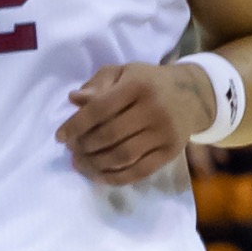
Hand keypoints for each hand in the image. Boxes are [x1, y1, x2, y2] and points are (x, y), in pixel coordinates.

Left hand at [57, 62, 213, 186]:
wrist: (191, 95)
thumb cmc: (148, 82)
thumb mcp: (123, 72)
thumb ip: (98, 84)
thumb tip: (74, 99)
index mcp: (137, 85)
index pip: (100, 109)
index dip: (76, 125)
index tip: (59, 137)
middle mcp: (153, 109)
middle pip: (109, 135)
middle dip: (83, 146)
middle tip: (71, 150)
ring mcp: (163, 133)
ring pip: (122, 156)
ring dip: (95, 164)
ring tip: (80, 163)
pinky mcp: (170, 152)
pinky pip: (138, 171)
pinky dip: (115, 177)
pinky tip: (98, 174)